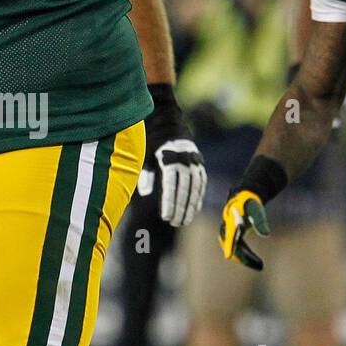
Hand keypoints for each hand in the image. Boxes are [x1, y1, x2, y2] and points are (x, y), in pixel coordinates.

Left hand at [139, 85, 206, 225]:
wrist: (168, 123)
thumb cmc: (151, 141)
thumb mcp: (145, 154)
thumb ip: (145, 173)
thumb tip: (146, 193)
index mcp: (169, 157)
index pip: (170, 185)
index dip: (169, 202)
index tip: (165, 216)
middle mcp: (184, 159)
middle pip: (184, 188)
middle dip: (180, 207)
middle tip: (175, 223)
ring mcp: (194, 160)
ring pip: (195, 187)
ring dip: (190, 206)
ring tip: (184, 221)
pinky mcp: (199, 162)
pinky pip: (201, 182)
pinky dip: (198, 196)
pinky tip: (194, 209)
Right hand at [218, 189, 269, 269]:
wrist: (244, 198)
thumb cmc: (251, 204)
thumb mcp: (257, 210)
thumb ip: (260, 222)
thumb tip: (266, 235)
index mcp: (231, 221)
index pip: (230, 235)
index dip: (229, 246)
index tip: (227, 257)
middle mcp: (227, 228)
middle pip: (232, 246)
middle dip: (243, 257)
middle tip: (259, 265)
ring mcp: (229, 233)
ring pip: (235, 249)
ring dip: (245, 258)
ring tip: (260, 265)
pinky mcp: (234, 236)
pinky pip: (238, 249)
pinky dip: (246, 256)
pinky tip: (256, 262)